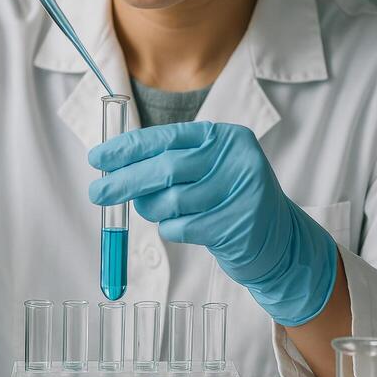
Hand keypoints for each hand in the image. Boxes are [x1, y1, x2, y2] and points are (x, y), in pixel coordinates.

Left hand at [89, 121, 337, 326]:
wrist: (278, 240)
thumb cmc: (228, 199)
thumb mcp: (207, 169)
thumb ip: (169, 161)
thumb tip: (113, 166)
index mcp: (224, 137)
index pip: (166, 137)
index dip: (128, 147)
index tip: (98, 158)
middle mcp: (236, 159)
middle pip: (166, 167)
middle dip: (125, 181)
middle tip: (97, 193)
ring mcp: (241, 192)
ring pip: (172, 200)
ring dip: (151, 209)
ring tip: (152, 211)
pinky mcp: (238, 225)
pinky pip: (183, 227)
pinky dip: (170, 228)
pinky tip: (178, 226)